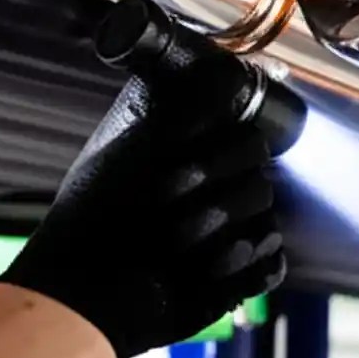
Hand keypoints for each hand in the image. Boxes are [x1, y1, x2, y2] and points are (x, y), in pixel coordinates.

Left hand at [0, 57, 286, 357]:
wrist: (85, 284)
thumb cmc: (100, 210)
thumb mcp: (136, 144)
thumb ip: (184, 109)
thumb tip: (226, 73)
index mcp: (201, 155)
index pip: (249, 137)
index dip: (219, 153)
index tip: (176, 164)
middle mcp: (222, 191)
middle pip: (262, 179)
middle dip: (218, 194)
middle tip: (169, 203)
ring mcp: (235, 233)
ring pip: (268, 222)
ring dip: (222, 232)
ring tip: (179, 246)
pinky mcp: (243, 277)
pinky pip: (273, 265)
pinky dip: (244, 269)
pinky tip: (208, 271)